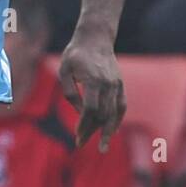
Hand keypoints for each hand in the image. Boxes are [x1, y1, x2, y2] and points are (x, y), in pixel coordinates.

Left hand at [58, 30, 125, 151]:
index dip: (83, 124)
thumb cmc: (75, 55)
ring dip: (107, 132)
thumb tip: (80, 112)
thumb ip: (70, 93)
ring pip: (114, 114)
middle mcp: (108, 84)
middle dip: (92, 131)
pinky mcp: (120, 85)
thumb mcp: (64, 71)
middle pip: (102, 115)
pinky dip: (118, 120)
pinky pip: (121, 106)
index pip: (90, 109)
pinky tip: (112, 132)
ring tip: (103, 147)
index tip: (77, 134)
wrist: (95, 38)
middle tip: (80, 144)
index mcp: (93, 80)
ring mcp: (116, 85)